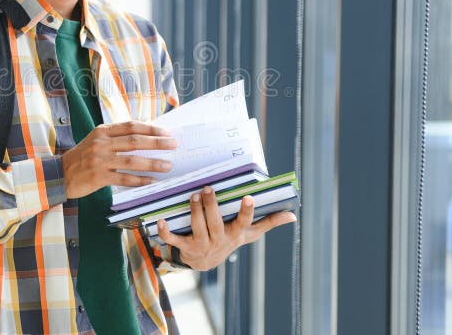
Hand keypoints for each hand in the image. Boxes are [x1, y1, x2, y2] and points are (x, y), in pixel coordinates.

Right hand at [61, 121, 176, 198]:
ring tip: (167, 165)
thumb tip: (146, 137)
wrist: (60, 174)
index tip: (166, 131)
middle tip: (173, 144)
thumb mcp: (96, 140)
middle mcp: (101, 143)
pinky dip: (140, 180)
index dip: (151, 128)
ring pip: (131, 160)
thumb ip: (117, 137)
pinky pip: (124, 178)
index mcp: (102, 131)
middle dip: (157, 142)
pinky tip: (151, 181)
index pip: (131, 126)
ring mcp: (99, 160)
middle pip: (135, 141)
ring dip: (152, 163)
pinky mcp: (98, 177)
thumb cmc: (83, 157)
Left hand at [156, 187, 296, 270]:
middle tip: (209, 189)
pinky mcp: (185, 248)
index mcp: (235, 234)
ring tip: (193, 196)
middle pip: (216, 224)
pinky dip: (165, 232)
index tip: (248, 197)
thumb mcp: (249, 234)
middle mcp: (219, 240)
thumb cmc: (230, 239)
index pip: (244, 223)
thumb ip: (268, 223)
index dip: (246, 212)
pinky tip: (159, 221)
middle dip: (212, 207)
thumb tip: (292, 216)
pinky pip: (174, 241)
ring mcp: (201, 245)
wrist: (205, 262)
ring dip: (194, 212)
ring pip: (197, 228)